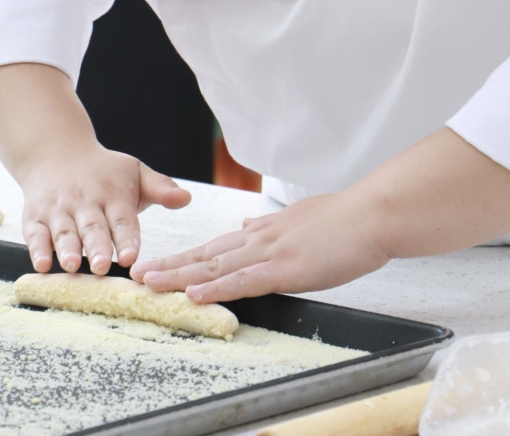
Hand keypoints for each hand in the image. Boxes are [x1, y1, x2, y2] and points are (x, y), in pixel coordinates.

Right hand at [0, 62, 191, 277]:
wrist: (56, 151)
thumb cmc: (103, 171)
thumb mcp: (134, 171)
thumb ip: (160, 188)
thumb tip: (186, 198)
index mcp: (114, 193)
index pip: (123, 218)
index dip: (127, 237)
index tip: (132, 257)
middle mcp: (86, 200)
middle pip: (93, 227)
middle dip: (98, 247)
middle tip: (103, 267)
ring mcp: (59, 209)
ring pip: (64, 231)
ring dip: (67, 249)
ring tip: (73, 266)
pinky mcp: (35, 216)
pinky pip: (35, 233)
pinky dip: (37, 249)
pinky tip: (41, 265)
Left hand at [131, 190, 389, 302]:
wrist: (371, 215)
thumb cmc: (344, 219)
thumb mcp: (299, 217)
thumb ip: (269, 225)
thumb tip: (245, 226)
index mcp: (264, 230)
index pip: (216, 246)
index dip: (186, 257)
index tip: (160, 263)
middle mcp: (259, 238)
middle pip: (206, 255)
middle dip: (171, 265)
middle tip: (138, 274)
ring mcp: (270, 252)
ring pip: (216, 266)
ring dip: (180, 275)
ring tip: (151, 283)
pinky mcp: (285, 267)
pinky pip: (243, 280)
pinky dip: (216, 287)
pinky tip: (194, 293)